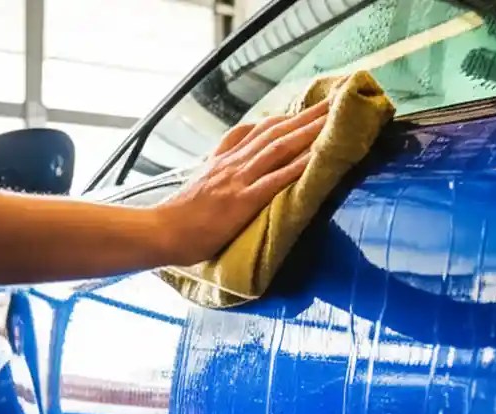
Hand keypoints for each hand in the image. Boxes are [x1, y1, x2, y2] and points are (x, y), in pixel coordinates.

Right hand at [155, 99, 329, 264]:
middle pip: (274, 130)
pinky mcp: (243, 200)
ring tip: (334, 118)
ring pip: (279, 147)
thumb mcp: (198, 185)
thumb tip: (231, 167)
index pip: (255, 130)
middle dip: (305, 115)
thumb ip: (216, 172)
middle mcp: (232, 163)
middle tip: (333, 100)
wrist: (161, 232)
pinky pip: (276, 179)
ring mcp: (238, 180)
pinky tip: (319, 157)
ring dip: (309, 130)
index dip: (282, 118)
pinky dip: (300, 165)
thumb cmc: (180, 217)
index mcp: (222, 160)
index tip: (304, 108)